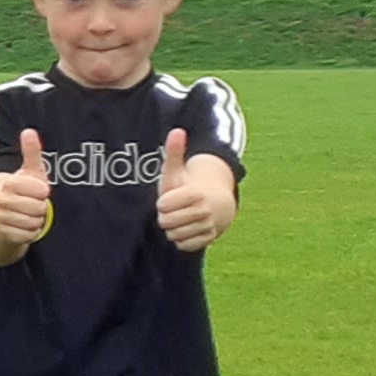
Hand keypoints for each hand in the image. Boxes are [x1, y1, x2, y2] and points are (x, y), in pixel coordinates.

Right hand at [0, 128, 54, 243]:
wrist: (2, 218)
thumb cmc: (23, 192)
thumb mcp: (30, 172)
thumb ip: (31, 152)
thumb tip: (28, 130)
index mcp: (9, 183)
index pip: (40, 190)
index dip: (43, 193)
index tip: (38, 192)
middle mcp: (2, 200)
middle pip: (38, 207)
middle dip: (41, 209)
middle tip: (34, 206)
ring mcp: (2, 217)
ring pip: (34, 222)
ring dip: (36, 221)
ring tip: (29, 216)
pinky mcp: (4, 233)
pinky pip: (28, 235)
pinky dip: (31, 233)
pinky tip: (25, 227)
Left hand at [154, 127, 234, 251]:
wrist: (213, 204)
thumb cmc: (186, 187)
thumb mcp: (177, 170)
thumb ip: (174, 152)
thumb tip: (177, 130)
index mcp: (195, 194)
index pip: (164, 206)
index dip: (162, 204)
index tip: (169, 199)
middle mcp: (204, 211)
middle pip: (166, 222)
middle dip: (165, 217)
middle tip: (174, 210)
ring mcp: (207, 226)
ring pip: (174, 235)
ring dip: (172, 229)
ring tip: (180, 219)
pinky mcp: (208, 239)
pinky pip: (184, 245)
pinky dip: (181, 240)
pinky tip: (186, 229)